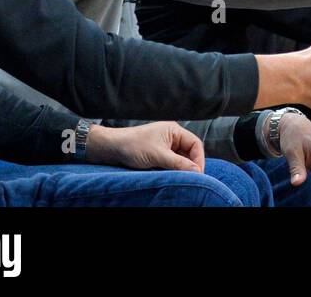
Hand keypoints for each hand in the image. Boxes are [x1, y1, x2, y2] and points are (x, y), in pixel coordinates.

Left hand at [86, 122, 203, 172]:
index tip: (198, 173)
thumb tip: (196, 171)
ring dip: (181, 168)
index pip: (195, 144)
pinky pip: (171, 163)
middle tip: (191, 179)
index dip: (199, 159)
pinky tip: (171, 176)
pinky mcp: (158, 155)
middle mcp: (172, 137)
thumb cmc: (133, 146)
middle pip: (189, 152)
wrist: (111, 148)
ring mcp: (165, 146)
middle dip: (191, 165)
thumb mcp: (158, 156)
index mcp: (174, 131)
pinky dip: (173, 170)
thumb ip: (178, 163)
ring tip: (180, 178)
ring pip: (180, 159)